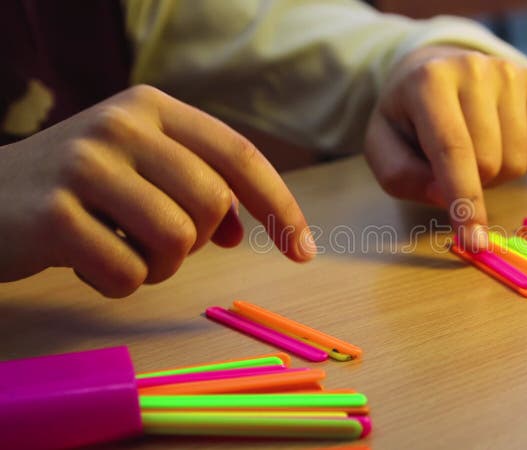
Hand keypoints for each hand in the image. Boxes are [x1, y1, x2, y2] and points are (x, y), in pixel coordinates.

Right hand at [0, 85, 314, 296]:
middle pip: (211, 204)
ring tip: (122, 252)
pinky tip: (87, 263)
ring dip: (158, 266)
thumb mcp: (137, 167)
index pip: (239, 156)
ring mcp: (84, 166)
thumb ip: (194, 186)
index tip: (304, 250)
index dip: (280, 206)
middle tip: (156, 243)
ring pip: (176, 241)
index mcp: (151, 107)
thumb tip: (241, 231)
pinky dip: (118, 284)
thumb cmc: (75, 188)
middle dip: (196, 242)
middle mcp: (120, 125)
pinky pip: (127, 273)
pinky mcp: (52, 215)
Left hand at [365, 45, 526, 249]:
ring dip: (498, 174)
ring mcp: (511, 72)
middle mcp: (474, 68)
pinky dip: (523, 160)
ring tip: (475, 150)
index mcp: (429, 81)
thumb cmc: (407, 117)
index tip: (473, 241)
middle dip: (473, 183)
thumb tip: (444, 195)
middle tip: (452, 167)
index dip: (464, 201)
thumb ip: (402, 176)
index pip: (453, 150)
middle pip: (490, 162)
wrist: (434, 69)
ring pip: (520, 159)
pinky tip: (501, 139)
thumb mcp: (383, 147)